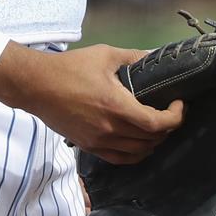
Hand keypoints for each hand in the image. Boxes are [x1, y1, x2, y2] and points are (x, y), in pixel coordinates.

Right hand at [0, 43, 183, 164]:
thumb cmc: (69, 68)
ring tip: (157, 127)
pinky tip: (139, 144)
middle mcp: (110, 129)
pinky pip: (120, 159)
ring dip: (153, 142)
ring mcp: (99, 141)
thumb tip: (155, 56)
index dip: (175, 117)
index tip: (179, 105)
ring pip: (138, 153)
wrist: (36, 86)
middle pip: (151, 140)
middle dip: (168, 128)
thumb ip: (133, 58)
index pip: (157, 124)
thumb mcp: (105, 55)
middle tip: (170, 112)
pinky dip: (135, 154)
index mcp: (117, 106)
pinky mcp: (89, 147)